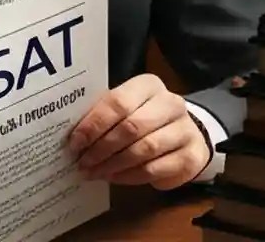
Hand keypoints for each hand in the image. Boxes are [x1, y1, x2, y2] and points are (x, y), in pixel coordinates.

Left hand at [66, 74, 210, 189]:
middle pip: (131, 127)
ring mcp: (185, 130)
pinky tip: (113, 177)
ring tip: (94, 172)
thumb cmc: (145, 118)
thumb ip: (104, 115)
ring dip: (113, 164)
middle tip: (82, 162)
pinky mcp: (190, 157)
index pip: (118, 101)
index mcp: (149, 86)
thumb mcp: (126, 108)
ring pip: (144, 150)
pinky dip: (129, 176)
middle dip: (102, 147)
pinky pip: (154, 169)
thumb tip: (74, 136)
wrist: (186, 135)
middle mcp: (171, 104)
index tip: (76, 142)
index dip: (95, 124)